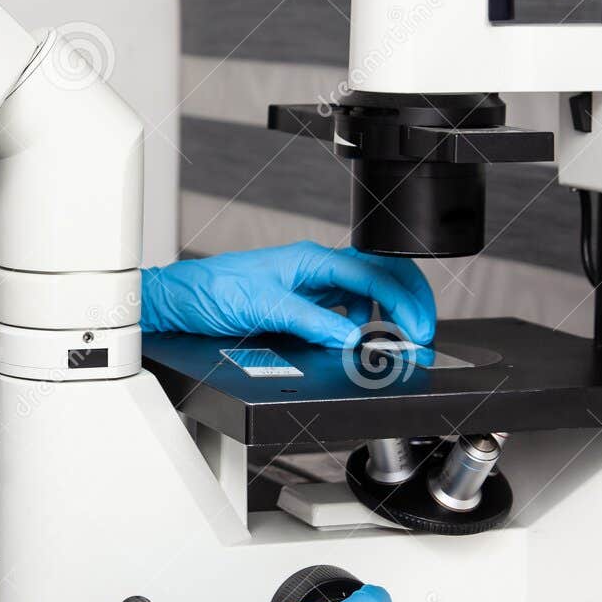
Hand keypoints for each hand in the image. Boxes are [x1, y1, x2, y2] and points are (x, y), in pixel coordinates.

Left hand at [139, 241, 435, 347]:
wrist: (181, 302)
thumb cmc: (213, 291)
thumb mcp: (267, 307)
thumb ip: (314, 323)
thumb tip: (353, 339)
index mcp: (313, 259)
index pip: (375, 275)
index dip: (403, 302)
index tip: (417, 330)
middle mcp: (316, 269)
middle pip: (381, 277)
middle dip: (408, 302)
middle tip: (421, 334)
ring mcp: (310, 287)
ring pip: (366, 295)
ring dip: (386, 317)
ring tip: (394, 342)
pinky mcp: (302, 305)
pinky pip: (344, 313)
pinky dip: (359, 327)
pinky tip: (355, 341)